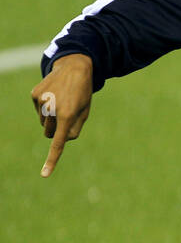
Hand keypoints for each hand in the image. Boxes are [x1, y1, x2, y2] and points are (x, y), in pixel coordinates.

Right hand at [30, 54, 93, 176]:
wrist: (74, 67)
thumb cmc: (82, 93)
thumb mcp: (84, 112)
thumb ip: (74, 129)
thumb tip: (60, 139)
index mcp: (67, 115)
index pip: (58, 142)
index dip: (52, 160)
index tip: (44, 175)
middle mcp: (51, 109)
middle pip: (50, 133)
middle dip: (56, 129)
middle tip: (66, 114)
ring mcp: (41, 101)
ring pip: (43, 122)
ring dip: (51, 116)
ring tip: (61, 100)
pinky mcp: (34, 94)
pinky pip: (38, 110)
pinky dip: (45, 106)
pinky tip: (53, 94)